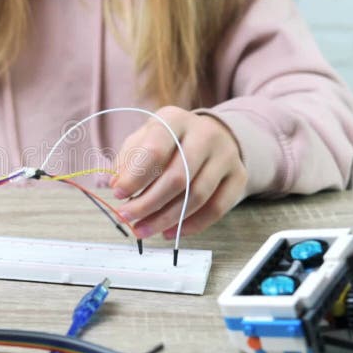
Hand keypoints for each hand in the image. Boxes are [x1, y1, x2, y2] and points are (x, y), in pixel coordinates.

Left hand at [111, 106, 246, 239]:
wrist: (211, 136)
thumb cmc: (168, 142)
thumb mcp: (143, 139)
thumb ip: (127, 159)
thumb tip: (114, 183)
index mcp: (175, 120)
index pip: (155, 150)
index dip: (135, 176)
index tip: (117, 193)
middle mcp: (205, 134)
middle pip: (177, 177)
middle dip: (147, 203)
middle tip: (127, 217)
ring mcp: (226, 155)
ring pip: (197, 196)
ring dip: (165, 219)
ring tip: (142, 230)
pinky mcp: (239, 176)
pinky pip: (217, 208)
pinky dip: (191, 225)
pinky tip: (169, 232)